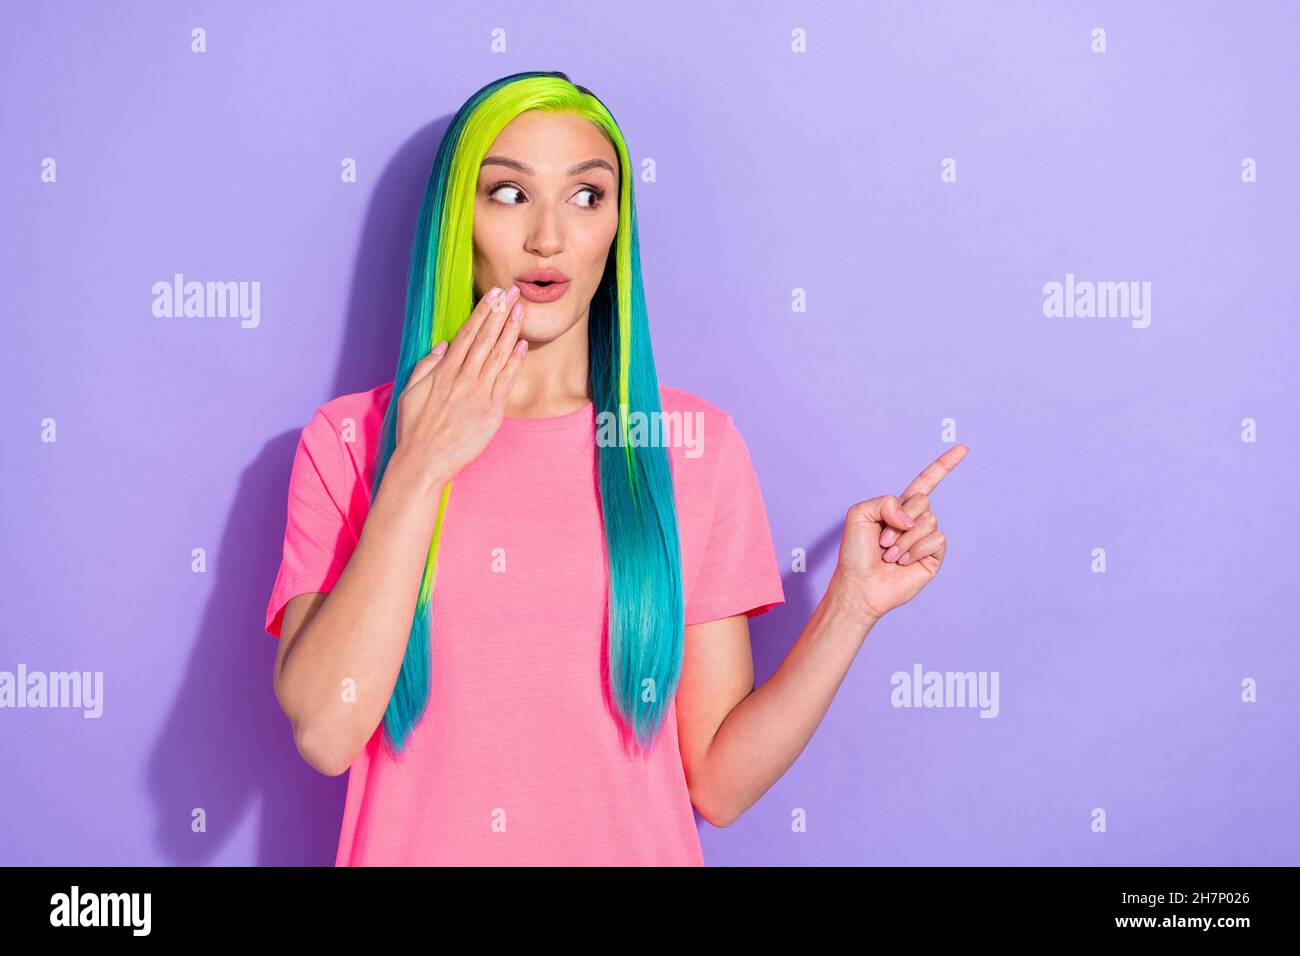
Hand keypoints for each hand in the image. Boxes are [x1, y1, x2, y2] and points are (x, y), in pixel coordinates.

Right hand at [393, 284, 528, 487]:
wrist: (424, 462)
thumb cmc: (414, 429)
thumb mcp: (410, 392)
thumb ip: (425, 367)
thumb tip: (442, 346)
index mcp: (443, 372)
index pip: (466, 334)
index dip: (481, 313)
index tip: (492, 295)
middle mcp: (462, 379)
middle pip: (485, 339)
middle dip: (500, 313)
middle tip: (512, 292)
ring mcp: (478, 395)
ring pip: (497, 356)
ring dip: (510, 331)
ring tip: (521, 310)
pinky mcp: (491, 412)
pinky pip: (506, 382)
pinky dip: (514, 362)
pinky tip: (521, 345)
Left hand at [832, 444, 968, 624]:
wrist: (859, 584)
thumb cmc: (855, 552)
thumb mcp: (859, 513)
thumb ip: (885, 502)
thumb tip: (912, 518)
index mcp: (899, 507)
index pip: (926, 481)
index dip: (944, 465)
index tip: (963, 448)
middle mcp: (915, 521)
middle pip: (923, 501)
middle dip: (899, 520)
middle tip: (882, 541)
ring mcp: (926, 539)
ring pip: (929, 521)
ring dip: (904, 539)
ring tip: (890, 555)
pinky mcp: (933, 557)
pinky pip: (937, 540)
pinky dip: (916, 549)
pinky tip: (903, 562)